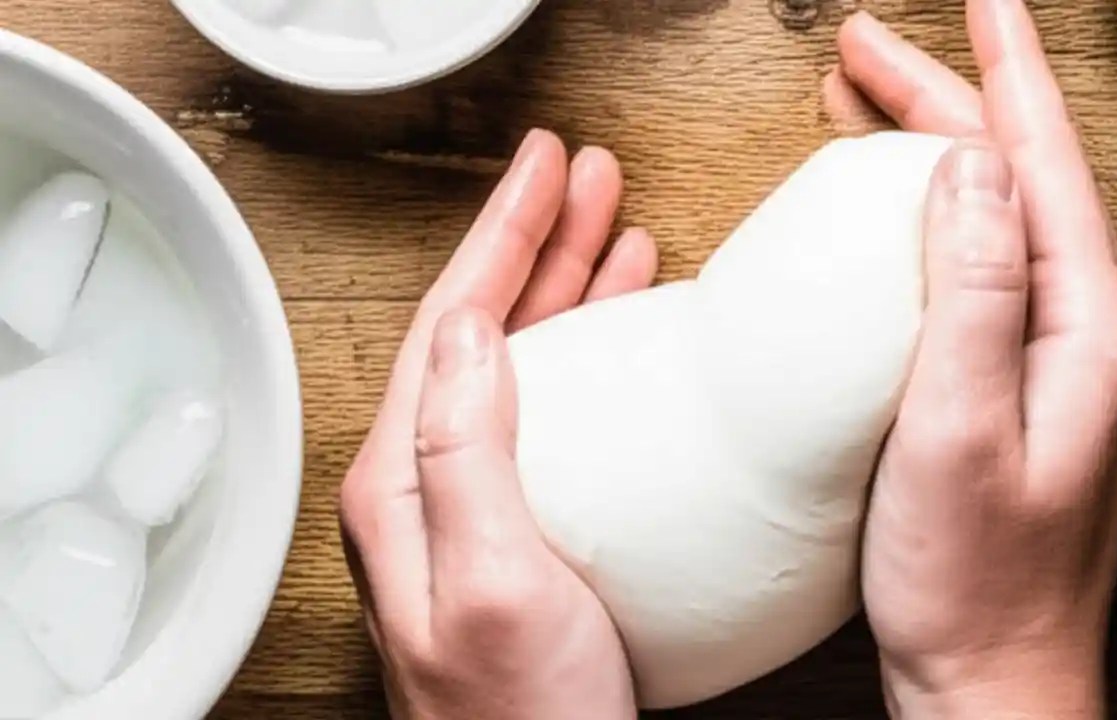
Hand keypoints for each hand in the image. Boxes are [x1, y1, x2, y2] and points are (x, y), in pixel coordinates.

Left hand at [339, 129, 657, 718]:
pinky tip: (623, 339)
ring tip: (616, 232)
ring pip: (526, 363)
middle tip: (588, 178)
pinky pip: (559, 412)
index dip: (501, 233)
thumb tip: (472, 332)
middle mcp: (433, 488)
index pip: (452, 323)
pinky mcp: (531, 534)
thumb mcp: (492, 584)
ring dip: (568, 289)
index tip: (543, 167)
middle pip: (487, 328)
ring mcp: (483, 510)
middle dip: (539, 242)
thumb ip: (466, 454)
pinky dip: (592, 357)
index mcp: (408, 485)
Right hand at [828, 3, 1116, 717]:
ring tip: (862, 107)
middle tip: (863, 48)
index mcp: (1088, 330)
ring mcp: (1049, 362)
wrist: (990, 684)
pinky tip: (885, 222)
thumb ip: (977, 293)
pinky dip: (923, 225)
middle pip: (1013, 182)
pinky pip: (971, 275)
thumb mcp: (959, 433)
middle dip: (941, 103)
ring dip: (929, 156)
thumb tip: (974, 168)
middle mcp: (1083, 334)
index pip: (1046, 167)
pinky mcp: (1009, 390)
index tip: (980, 1)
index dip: (1007, 76)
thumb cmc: (972, 582)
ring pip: (988, 221)